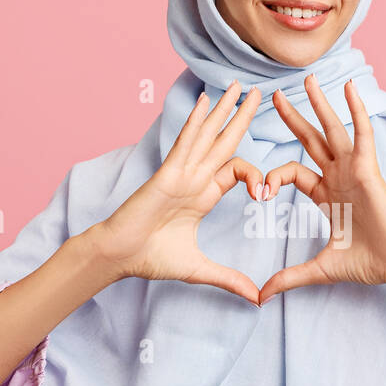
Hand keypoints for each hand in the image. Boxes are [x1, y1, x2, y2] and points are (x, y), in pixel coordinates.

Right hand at [92, 81, 266, 302]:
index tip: (265, 194)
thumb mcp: (200, 270)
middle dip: (242, 117)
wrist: (121, 256)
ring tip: (240, 86)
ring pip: (208, 135)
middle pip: (225, 141)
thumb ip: (230, 279)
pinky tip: (207, 101)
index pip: (236, 170)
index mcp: (204, 195)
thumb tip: (256, 299)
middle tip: (260, 93)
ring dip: (224, 110)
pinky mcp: (168, 174)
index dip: (256, 176)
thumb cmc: (151, 257)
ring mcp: (181, 173)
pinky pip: (186, 143)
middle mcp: (195, 178)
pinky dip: (197, 122)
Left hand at [257, 74, 385, 304]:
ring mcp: (354, 170)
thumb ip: (291, 277)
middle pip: (311, 140)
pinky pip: (362, 134)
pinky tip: (350, 89)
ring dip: (320, 104)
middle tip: (276, 95)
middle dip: (293, 117)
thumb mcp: (322, 269)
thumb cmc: (371, 262)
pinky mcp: (370, 169)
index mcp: (327, 195)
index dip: (272, 176)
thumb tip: (262, 296)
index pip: (293, 173)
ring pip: (333, 130)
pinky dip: (356, 111)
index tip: (258, 191)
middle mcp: (339, 177)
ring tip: (308, 79)